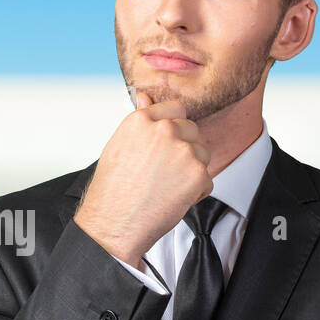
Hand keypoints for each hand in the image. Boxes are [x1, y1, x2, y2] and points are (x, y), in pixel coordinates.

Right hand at [72, 90, 212, 267]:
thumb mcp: (119, 144)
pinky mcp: (197, 172)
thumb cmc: (112, 190)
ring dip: (191, 171)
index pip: (175, 108)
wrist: (113, 224)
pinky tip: (173, 199)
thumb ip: (140, 120)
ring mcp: (183, 150)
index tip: (166, 145)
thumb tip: (146, 96)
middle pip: (192, 130)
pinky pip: (207, 179)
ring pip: (202, 153)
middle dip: (184, 150)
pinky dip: (195, 192)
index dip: (174, 128)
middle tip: (162, 173)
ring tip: (165, 187)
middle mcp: (163, 129)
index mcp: (142, 119)